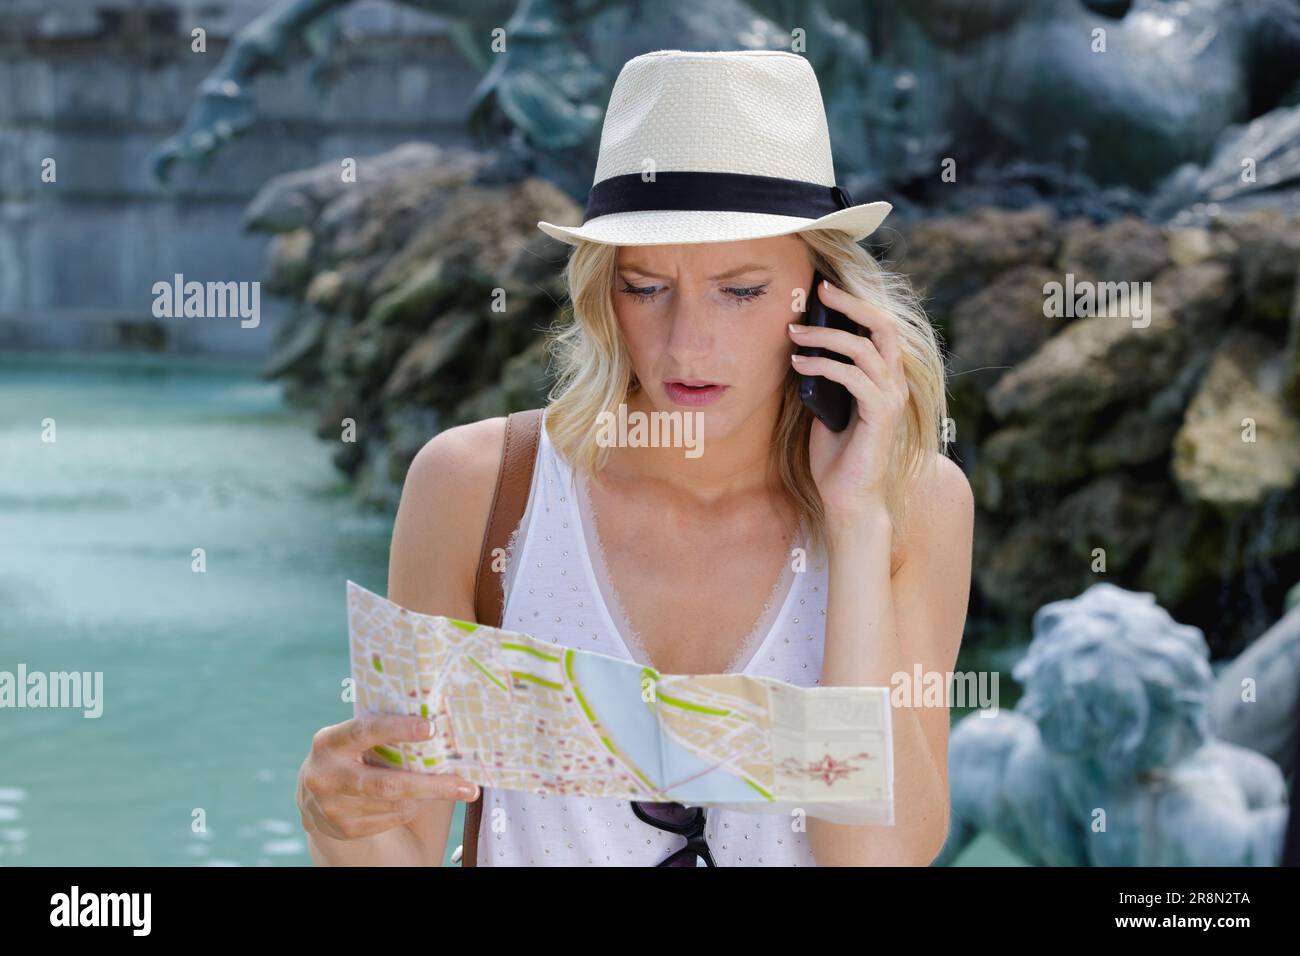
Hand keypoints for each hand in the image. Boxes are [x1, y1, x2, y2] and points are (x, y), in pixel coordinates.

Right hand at [297, 714, 478, 840]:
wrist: (314, 794)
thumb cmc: (351, 755)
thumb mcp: (356, 739)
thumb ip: (384, 733)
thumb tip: (439, 728)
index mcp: (329, 741)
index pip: (366, 731)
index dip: (399, 729)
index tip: (432, 729)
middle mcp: (325, 775)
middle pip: (387, 783)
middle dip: (431, 785)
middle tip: (465, 786)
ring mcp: (331, 806)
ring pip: (394, 803)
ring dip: (423, 796)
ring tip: (441, 786)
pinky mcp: (342, 829)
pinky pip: (391, 819)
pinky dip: (408, 809)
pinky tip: (412, 799)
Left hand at [788, 278, 909, 526]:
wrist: (847, 498)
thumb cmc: (836, 457)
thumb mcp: (826, 407)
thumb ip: (826, 379)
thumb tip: (804, 348)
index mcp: (884, 379)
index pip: (879, 329)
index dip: (855, 305)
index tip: (824, 290)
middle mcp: (894, 384)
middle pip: (882, 327)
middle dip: (851, 304)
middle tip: (819, 292)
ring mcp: (890, 399)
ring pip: (863, 349)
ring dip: (825, 337)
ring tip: (793, 335)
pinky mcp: (880, 415)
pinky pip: (853, 377)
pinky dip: (823, 365)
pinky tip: (799, 364)